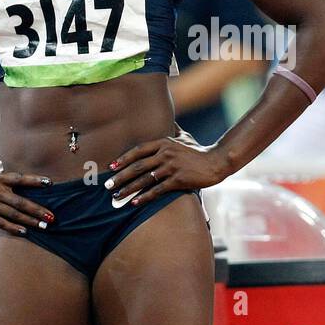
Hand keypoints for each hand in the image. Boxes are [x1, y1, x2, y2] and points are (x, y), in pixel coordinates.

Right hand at [0, 163, 54, 235]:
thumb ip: (5, 164)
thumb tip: (17, 155)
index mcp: (0, 177)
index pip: (20, 178)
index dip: (35, 181)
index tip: (50, 183)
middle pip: (21, 202)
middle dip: (38, 210)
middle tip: (52, 216)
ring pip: (13, 214)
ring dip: (30, 221)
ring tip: (44, 226)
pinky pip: (0, 223)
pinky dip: (13, 227)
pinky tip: (25, 231)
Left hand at [106, 130, 228, 206]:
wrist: (216, 162)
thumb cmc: (199, 150)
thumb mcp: (184, 137)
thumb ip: (173, 130)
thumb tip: (169, 121)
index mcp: (164, 142)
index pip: (138, 150)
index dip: (123, 159)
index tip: (111, 167)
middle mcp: (165, 153)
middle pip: (138, 166)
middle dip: (120, 177)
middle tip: (108, 186)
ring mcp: (171, 167)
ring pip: (144, 179)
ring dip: (128, 189)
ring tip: (117, 197)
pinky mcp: (178, 180)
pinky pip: (157, 190)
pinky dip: (144, 197)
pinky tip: (134, 203)